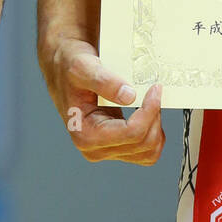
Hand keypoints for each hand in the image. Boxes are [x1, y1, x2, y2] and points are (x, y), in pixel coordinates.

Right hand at [40, 36, 164, 163]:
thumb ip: (105, 81)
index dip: (149, 111)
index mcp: (86, 135)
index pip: (131, 133)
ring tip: (151, 102)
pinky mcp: (117, 147)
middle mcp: (95, 149)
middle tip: (153, 92)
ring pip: (148, 152)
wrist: (64, 72)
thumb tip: (129, 96)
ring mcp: (107, 150)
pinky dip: (154, 132)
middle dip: (154, 117)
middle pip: (143, 144)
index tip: (155, 88)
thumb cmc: (70, 69)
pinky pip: (146, 150)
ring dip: (156, 127)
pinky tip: (149, 112)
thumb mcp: (83, 68)